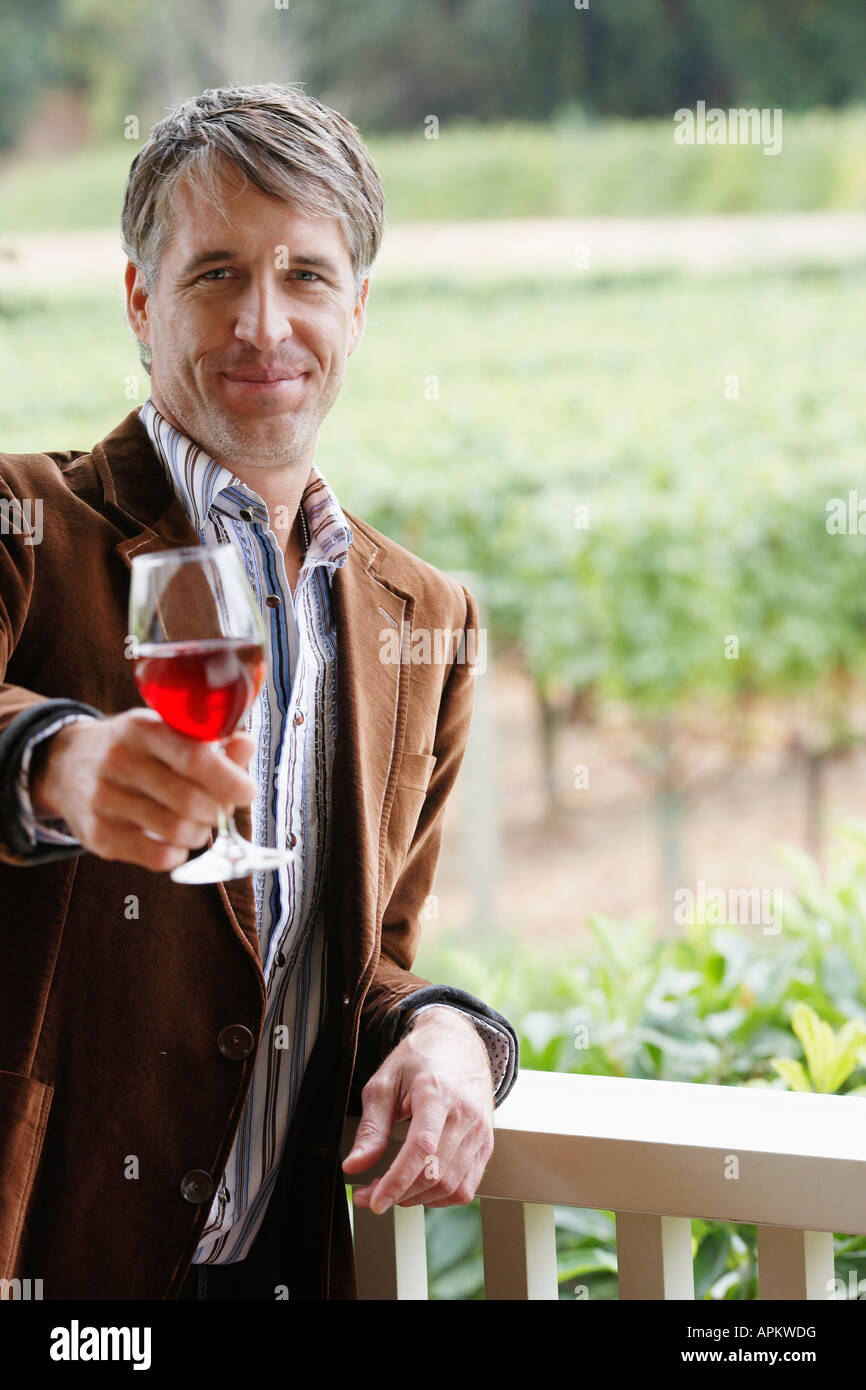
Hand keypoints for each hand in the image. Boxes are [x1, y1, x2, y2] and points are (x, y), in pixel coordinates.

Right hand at [29, 708, 256, 871]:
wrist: (63, 764)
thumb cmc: (132, 749)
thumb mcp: (164, 733)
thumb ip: (210, 743)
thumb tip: (247, 747)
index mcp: (142, 729)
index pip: (194, 758)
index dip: (229, 781)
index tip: (246, 792)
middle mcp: (118, 761)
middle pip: (190, 802)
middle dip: (218, 811)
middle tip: (219, 808)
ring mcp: (103, 800)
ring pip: (177, 831)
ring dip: (200, 832)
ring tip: (196, 822)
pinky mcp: (96, 835)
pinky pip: (157, 857)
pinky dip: (178, 853)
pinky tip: (174, 840)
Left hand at [342, 1007, 494, 1211]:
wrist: (458, 1043)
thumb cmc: (418, 1060)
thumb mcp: (385, 1083)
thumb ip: (372, 1128)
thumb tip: (354, 1167)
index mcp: (437, 1092)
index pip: (422, 1148)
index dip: (397, 1181)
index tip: (373, 1202)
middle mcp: (466, 1113)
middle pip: (435, 1173)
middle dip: (398, 1193)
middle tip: (369, 1193)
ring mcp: (481, 1131)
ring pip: (451, 1186)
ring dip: (417, 1198)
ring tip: (392, 1189)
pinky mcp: (487, 1144)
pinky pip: (466, 1187)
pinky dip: (440, 1197)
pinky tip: (419, 1188)